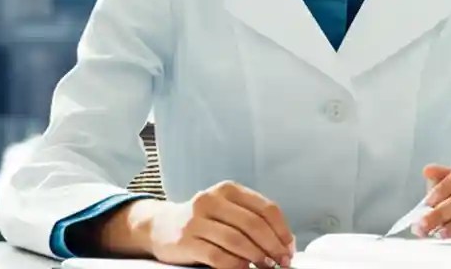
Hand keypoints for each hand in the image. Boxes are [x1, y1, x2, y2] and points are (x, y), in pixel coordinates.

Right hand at [108, 181, 295, 268]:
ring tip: (267, 267)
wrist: (160, 226)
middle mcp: (212, 200)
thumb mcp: (226, 209)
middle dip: (273, 246)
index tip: (290, 248)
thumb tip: (285, 242)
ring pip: (237, 241)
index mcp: (228, 189)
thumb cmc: (203, 220)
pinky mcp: (186, 241)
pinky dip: (236, 266)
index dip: (282, 230)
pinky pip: (218, 256)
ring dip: (257, 257)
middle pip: (254, 225)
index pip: (266, 208)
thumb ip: (251, 218)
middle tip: (282, 262)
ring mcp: (197, 220)